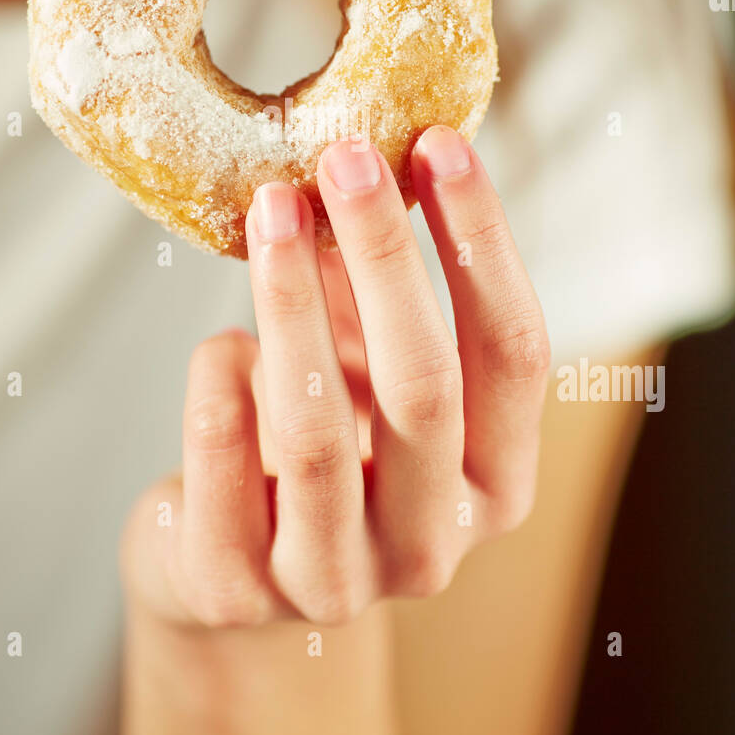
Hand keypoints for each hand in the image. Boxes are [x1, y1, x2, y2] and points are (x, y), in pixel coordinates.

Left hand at [121, 126, 549, 626]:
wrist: (231, 573)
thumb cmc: (320, 448)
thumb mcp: (367, 371)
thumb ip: (375, 293)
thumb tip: (367, 164)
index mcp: (497, 485)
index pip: (514, 354)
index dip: (481, 242)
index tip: (440, 144)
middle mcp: (435, 545)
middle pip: (424, 385)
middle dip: (385, 255)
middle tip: (346, 157)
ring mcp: (337, 580)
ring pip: (316, 429)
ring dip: (292, 300)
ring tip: (270, 207)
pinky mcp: (236, 590)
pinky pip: (224, 465)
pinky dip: (220, 384)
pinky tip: (220, 342)